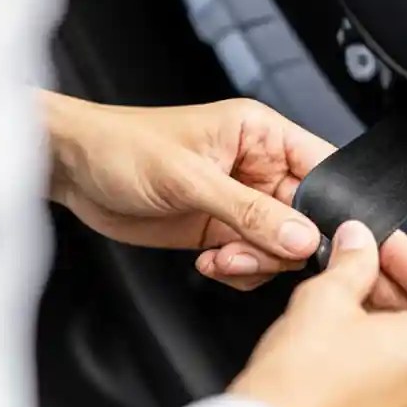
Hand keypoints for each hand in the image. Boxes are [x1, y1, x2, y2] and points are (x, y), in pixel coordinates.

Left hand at [43, 93, 406, 306]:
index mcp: (261, 134)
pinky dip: (237, 271)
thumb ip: (250, 212)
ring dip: (256, 262)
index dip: (335, 205)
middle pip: (307, 217)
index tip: (331, 238)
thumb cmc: (120, 147)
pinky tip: (208, 261)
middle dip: (283, 245)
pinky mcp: (219, 229)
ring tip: (220, 258)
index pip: (323, 168)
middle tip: (248, 252)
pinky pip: (253, 261)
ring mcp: (239, 201)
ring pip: (281, 246)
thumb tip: (303, 238)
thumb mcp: (190, 179)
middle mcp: (257, 167)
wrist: (70, 170)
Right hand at [228, 221, 406, 406]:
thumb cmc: (299, 389)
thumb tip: (359, 244)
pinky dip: (382, 368)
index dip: (404, 253)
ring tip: (345, 306)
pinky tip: (345, 352)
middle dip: (394, 289)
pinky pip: (403, 395)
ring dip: (388, 327)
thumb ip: (353, 262)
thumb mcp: (325, 299)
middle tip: (358, 267)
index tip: (379, 242)